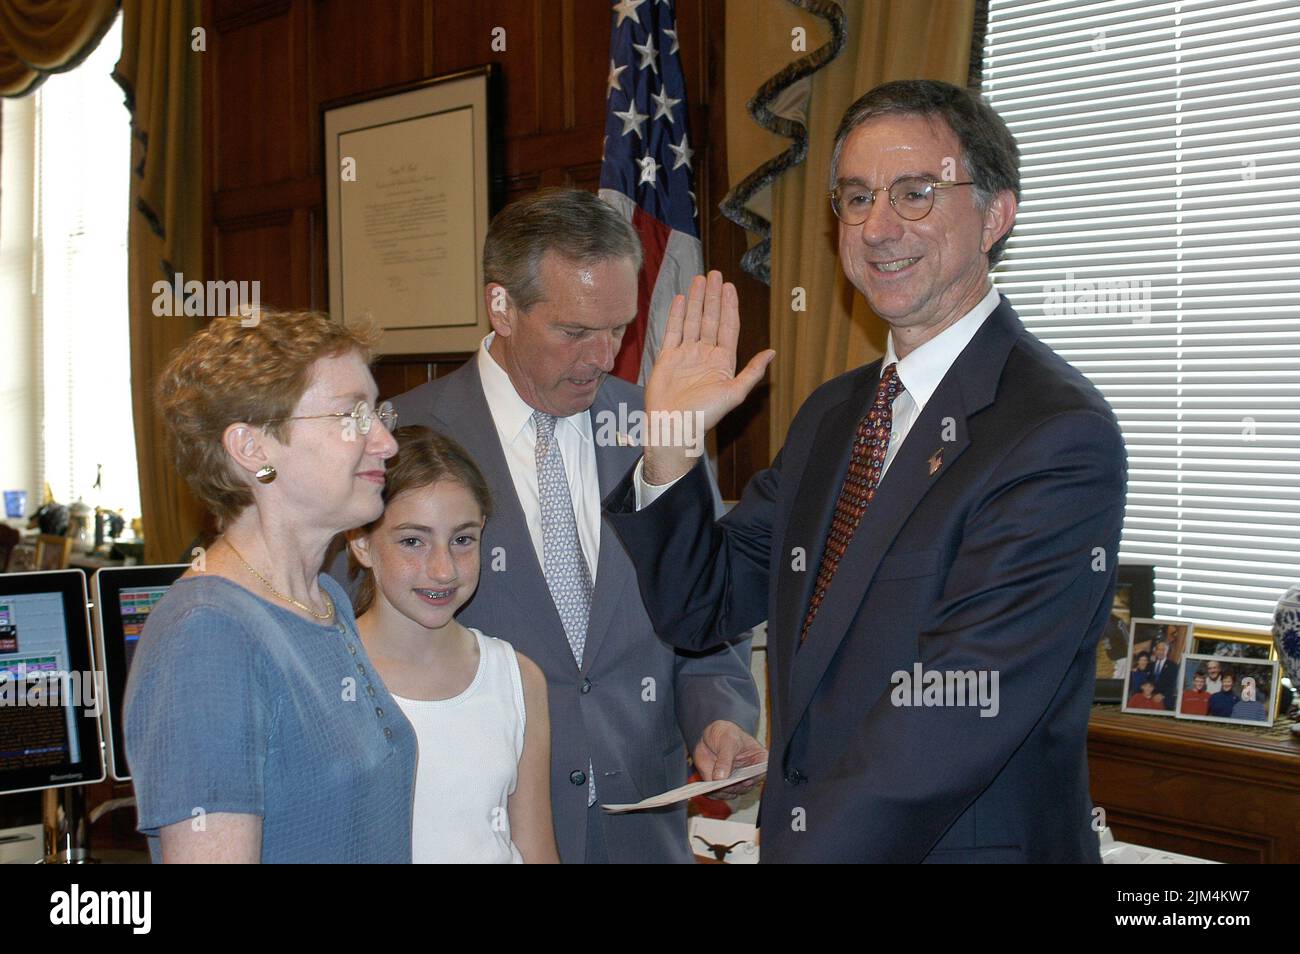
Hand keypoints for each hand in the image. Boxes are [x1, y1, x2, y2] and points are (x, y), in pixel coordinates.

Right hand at [643, 271, 774, 484]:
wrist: (674, 426)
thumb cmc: (706, 414)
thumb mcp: (735, 393)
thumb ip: (752, 371)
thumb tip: (772, 352)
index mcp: (723, 361)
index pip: (728, 327)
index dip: (729, 306)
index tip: (730, 287)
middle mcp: (704, 354)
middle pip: (710, 319)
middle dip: (713, 296)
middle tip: (715, 274)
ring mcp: (685, 354)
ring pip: (692, 321)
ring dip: (696, 300)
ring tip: (699, 279)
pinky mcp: (667, 357)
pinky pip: (673, 331)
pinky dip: (677, 315)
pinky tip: (681, 299)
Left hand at [692, 720, 766, 798]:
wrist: (711, 736)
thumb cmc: (726, 734)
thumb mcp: (727, 741)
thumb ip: (724, 759)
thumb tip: (720, 778)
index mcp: (759, 761)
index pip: (762, 772)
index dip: (755, 778)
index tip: (747, 780)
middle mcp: (749, 775)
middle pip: (746, 787)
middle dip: (735, 787)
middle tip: (724, 784)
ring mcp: (736, 782)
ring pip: (732, 793)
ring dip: (722, 791)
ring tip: (713, 786)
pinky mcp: (722, 786)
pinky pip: (718, 794)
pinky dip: (711, 792)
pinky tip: (706, 787)